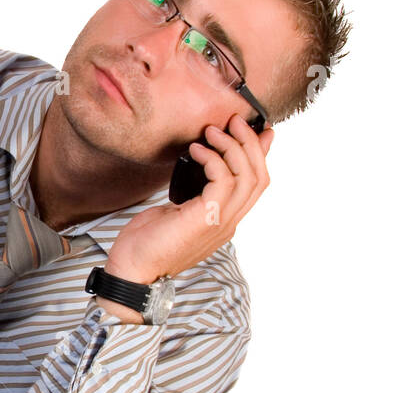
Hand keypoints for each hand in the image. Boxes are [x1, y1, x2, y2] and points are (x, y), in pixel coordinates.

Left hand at [101, 115, 274, 309]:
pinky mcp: (206, 219)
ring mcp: (221, 222)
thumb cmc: (147, 243)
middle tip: (234, 121)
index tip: (254, 130)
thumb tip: (200, 170)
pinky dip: (213, 159)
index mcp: (225, 220)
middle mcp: (229, 221)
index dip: (260, 154)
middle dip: (250, 143)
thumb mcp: (175, 210)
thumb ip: (194, 193)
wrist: (133, 271)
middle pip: (259, 177)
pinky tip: (196, 150)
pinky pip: (223, 180)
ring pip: (247, 177)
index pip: (256, 185)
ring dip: (232, 146)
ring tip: (212, 131)